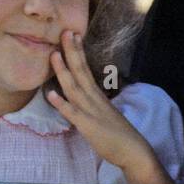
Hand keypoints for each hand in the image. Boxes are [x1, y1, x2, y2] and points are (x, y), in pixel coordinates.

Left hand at [46, 29, 166, 183]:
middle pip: (80, 71)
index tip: (72, 34)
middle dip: (71, 51)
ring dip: (63, 71)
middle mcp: (93, 99)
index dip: (77, 52)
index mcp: (96, 95)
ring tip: (53, 54)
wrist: (133, 152)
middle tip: (65, 31)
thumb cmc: (117, 134)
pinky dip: (61, 104)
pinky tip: (50, 94)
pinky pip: (72, 113)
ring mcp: (90, 111)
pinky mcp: (88, 125)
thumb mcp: (102, 113)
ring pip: (74, 88)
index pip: (85, 69)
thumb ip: (90, 103)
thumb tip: (79, 95)